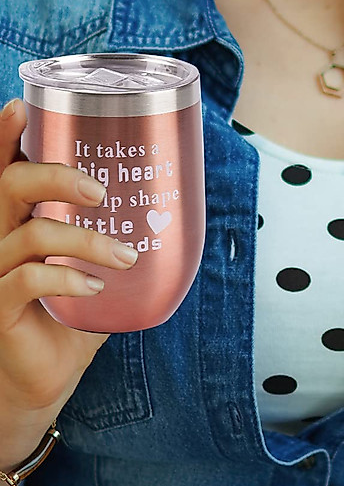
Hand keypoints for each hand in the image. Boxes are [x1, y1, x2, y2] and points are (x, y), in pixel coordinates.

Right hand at [0, 98, 131, 421]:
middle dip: (56, 176)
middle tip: (102, 192)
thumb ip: (122, 234)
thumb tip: (182, 202)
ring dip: (85, 240)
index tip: (20, 105)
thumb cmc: (73, 316)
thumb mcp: (99, 267)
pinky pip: (25, 279)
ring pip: (28, 234)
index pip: (3, 170)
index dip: (2, 136)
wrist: (45, 381)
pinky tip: (94, 288)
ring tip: (124, 257)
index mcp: (17, 220)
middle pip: (8, 185)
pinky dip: (67, 279)